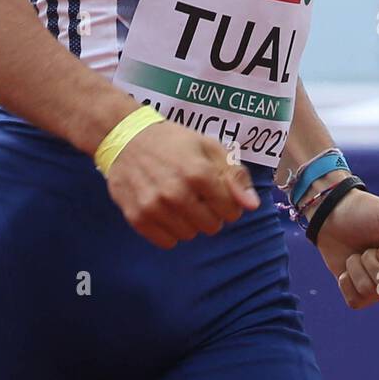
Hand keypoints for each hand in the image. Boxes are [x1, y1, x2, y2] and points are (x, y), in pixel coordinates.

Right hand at [105, 120, 258, 248]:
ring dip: (189, 222)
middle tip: (197, 196)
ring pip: (189, 235)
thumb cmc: (173, 142)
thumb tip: (252, 206)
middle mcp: (177, 193)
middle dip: (210, 213)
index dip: (228, 203)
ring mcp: (155, 207)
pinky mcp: (137, 218)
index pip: (231, 211)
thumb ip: (235, 175)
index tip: (217, 192)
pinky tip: (165, 210)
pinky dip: (170, 231)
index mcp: (199, 173)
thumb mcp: (209, 147)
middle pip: (211, 227)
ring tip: (179, 201)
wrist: (127, 137)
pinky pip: (167, 242)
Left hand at [313, 189, 378, 308]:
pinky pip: (355, 301)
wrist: (334, 215)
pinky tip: (347, 268)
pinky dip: (346, 281)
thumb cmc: (368, 212)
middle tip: (370, 245)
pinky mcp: (362, 295)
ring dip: (356, 267)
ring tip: (358, 254)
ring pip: (370, 291)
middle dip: (370, 258)